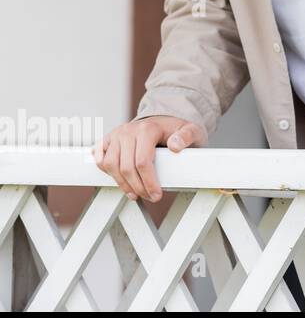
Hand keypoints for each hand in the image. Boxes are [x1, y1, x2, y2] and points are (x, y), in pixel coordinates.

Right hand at [92, 116, 206, 202]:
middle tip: (149, 196)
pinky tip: (121, 180)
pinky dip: (108, 173)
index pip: (143, 162)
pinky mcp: (108, 140)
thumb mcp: (191, 130)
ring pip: (110, 165)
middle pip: (126, 167)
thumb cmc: (175, 129)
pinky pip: (101, 160)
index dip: (149, 182)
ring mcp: (116, 135)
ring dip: (122, 184)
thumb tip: (175, 146)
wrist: (162, 120)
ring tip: (135, 193)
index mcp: (147, 128)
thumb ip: (187, 136)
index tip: (156, 195)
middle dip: (137, 187)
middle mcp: (128, 130)